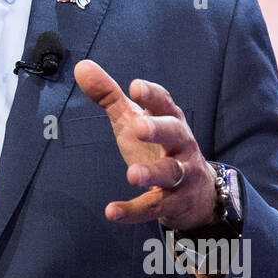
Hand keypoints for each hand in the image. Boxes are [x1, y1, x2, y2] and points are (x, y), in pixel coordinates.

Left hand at [73, 60, 215, 230]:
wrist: (196, 194)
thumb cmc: (157, 146)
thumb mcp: (133, 119)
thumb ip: (109, 95)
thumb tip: (81, 66)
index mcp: (170, 120)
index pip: (164, 103)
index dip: (151, 95)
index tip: (135, 87)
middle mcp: (180, 145)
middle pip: (174, 133)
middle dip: (158, 129)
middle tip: (138, 127)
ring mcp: (181, 175)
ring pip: (171, 172)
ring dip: (152, 174)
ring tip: (132, 175)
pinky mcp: (173, 203)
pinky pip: (154, 207)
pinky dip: (133, 210)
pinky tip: (112, 212)